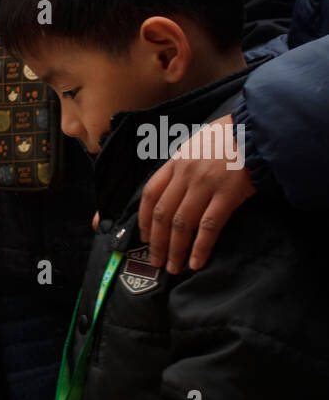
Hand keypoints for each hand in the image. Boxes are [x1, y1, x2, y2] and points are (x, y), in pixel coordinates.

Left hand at [138, 114, 255, 273]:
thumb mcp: (196, 146)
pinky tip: (195, 262)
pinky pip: (208, 226)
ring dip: (175, 249)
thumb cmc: (227, 139)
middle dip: (157, 241)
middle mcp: (186, 174)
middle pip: (162, 213)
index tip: (144, 237)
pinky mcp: (227, 195)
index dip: (143, 219)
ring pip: (182, 223)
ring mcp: (205, 184)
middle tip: (156, 261)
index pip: (150, 193)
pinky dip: (200, 247)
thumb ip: (182, 167)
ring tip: (173, 267)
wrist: (255, 132)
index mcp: (176, 162)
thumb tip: (173, 192)